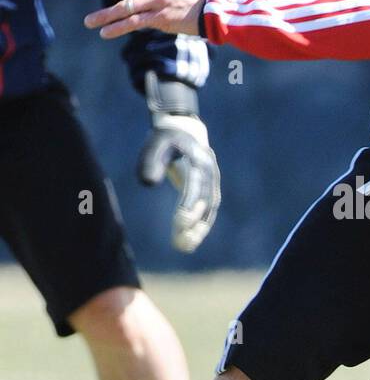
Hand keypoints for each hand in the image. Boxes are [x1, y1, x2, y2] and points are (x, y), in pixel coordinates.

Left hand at [138, 74, 220, 252]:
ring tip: (183, 247)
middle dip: (194, 223)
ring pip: (208, 211)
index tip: (180, 222)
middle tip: (181, 241)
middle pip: (205, 203)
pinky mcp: (208, 193)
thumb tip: (148, 183)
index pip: (195, 187)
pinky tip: (187, 243)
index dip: (190, 205)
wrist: (185, 131)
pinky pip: (206, 213)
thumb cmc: (166, 139)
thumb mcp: (155, 143)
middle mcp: (210, 175)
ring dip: (198, 230)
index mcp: (198, 161)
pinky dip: (198, 228)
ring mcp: (212, 185)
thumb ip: (151, 161)